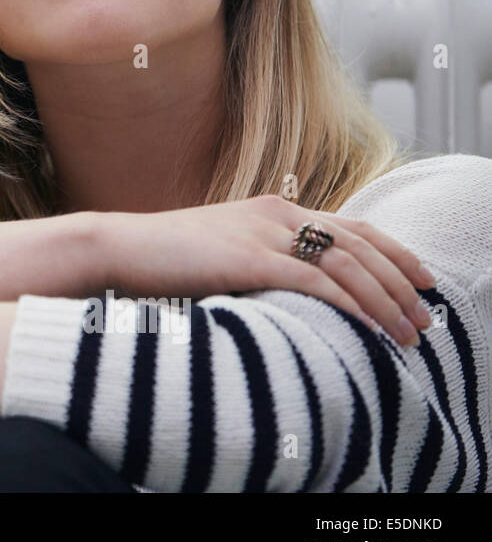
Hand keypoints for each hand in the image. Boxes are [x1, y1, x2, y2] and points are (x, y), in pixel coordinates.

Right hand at [93, 195, 433, 345]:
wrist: (116, 248)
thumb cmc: (160, 258)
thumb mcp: (220, 251)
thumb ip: (257, 259)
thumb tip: (290, 290)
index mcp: (271, 207)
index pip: (351, 226)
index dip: (394, 252)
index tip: (422, 280)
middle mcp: (275, 212)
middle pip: (361, 243)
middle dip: (402, 282)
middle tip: (425, 317)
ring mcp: (262, 233)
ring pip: (347, 263)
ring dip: (386, 300)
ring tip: (408, 333)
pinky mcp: (248, 258)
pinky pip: (316, 281)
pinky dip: (351, 304)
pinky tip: (370, 327)